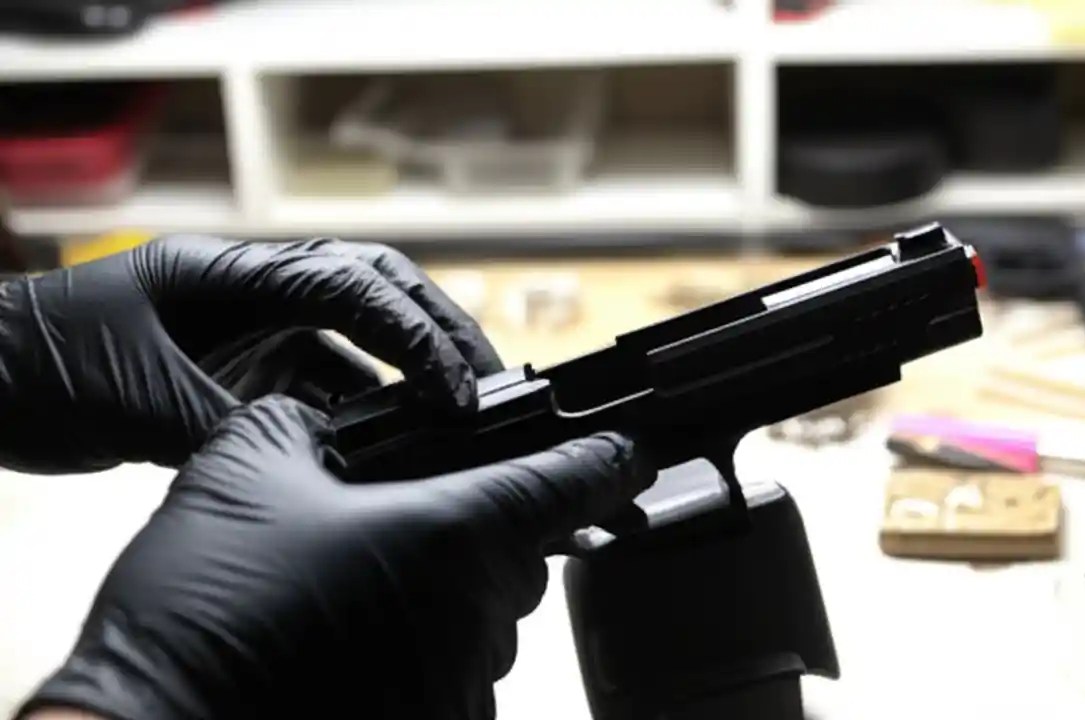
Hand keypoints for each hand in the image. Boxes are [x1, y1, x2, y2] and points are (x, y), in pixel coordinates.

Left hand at [0, 236, 501, 472]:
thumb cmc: (41, 365)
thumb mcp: (139, 399)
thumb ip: (229, 427)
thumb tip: (312, 464)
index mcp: (233, 273)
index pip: (353, 285)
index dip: (415, 334)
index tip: (457, 390)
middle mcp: (254, 293)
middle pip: (375, 291)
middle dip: (438, 332)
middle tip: (490, 384)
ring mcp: (251, 330)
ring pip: (354, 341)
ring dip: (407, 374)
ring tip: (458, 417)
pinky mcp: (241, 371)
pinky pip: (320, 386)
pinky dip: (359, 411)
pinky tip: (390, 444)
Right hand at [18, 396, 653, 719]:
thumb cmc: (204, 608)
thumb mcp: (245, 465)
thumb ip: (312, 421)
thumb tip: (330, 419)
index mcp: (455, 533)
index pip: (571, 484)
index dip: (606, 458)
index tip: (630, 452)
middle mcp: (478, 614)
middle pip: (522, 554)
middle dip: (482, 529)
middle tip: (405, 522)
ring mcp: (462, 685)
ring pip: (486, 621)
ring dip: (445, 597)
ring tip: (356, 591)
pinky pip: (457, 678)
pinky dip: (422, 654)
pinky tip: (352, 648)